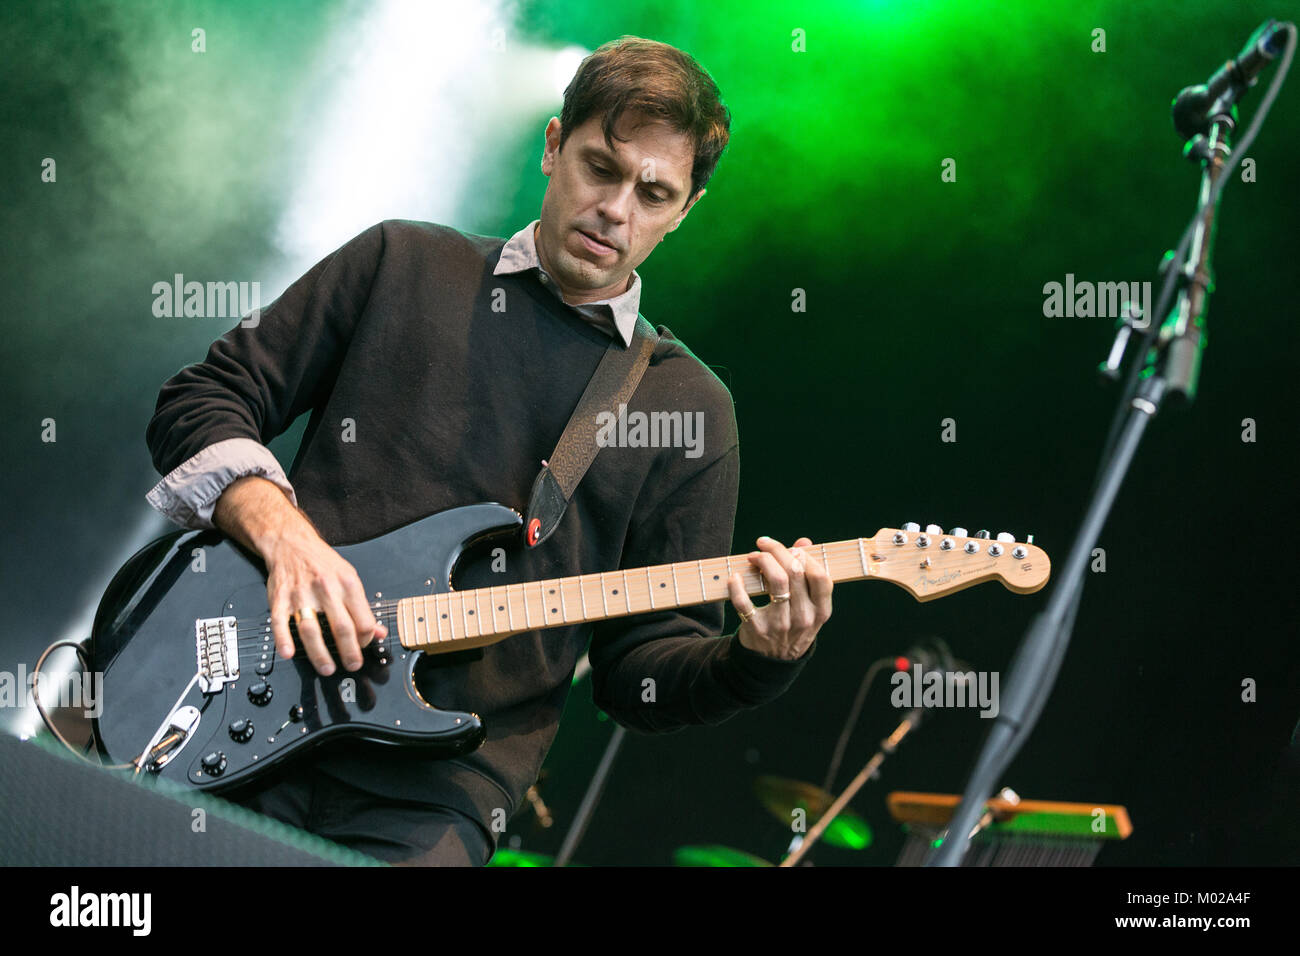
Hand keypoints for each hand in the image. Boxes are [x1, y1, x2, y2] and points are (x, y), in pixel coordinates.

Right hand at [263, 523, 386, 676]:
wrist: (292, 544)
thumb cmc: (322, 563)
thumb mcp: (349, 578)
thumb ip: (363, 607)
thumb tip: (378, 631)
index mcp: (347, 584)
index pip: (363, 619)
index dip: (367, 638)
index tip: (364, 648)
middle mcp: (325, 589)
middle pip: (341, 627)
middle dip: (349, 652)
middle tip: (352, 665)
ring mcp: (301, 595)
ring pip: (311, 629)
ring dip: (320, 653)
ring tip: (327, 668)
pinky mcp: (280, 599)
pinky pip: (280, 622)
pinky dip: (283, 639)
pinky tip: (289, 653)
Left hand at [727, 536, 831, 660]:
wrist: (773, 663)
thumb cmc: (792, 626)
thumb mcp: (808, 607)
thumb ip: (807, 574)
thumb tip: (804, 542)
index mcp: (820, 611)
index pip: (821, 577)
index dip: (806, 556)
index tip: (791, 548)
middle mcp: (803, 618)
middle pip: (795, 572)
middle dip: (778, 551)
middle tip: (763, 544)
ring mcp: (780, 625)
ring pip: (776, 581)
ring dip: (762, 561)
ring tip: (753, 556)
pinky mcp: (756, 629)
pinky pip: (744, 602)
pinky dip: (737, 585)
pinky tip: (735, 577)